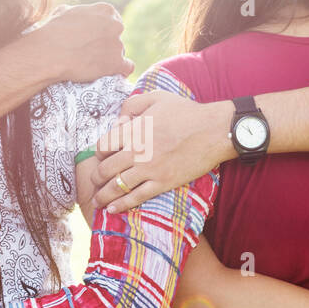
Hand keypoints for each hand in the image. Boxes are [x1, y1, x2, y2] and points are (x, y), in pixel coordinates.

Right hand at [31, 2, 132, 83]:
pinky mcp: (117, 63)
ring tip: (93, 65)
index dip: (103, 31)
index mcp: (105, 10)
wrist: (49, 53)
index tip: (95, 39)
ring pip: (119, 53)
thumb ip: (78, 13)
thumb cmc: (52, 32)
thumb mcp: (64, 11)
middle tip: (93, 53)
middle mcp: (116, 25)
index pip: (112, 20)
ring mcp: (118, 44)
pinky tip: (113, 73)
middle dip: (107, 44)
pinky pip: (127, 68)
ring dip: (109, 58)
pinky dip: (121, 71)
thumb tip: (75, 15)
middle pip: (117, 36)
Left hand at [91, 91, 234, 211]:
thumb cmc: (187, 112)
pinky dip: (122, 205)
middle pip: (105, 170)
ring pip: (117, 186)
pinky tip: (113, 210)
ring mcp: (149, 169)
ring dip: (103, 196)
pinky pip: (137, 197)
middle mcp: (137, 151)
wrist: (213, 130)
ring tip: (98, 201)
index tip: (102, 158)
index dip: (99, 154)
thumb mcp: (157, 97)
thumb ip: (133, 104)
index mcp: (133, 130)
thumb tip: (119, 119)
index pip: (102, 146)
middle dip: (96, 178)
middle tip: (95, 183)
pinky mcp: (163, 182)